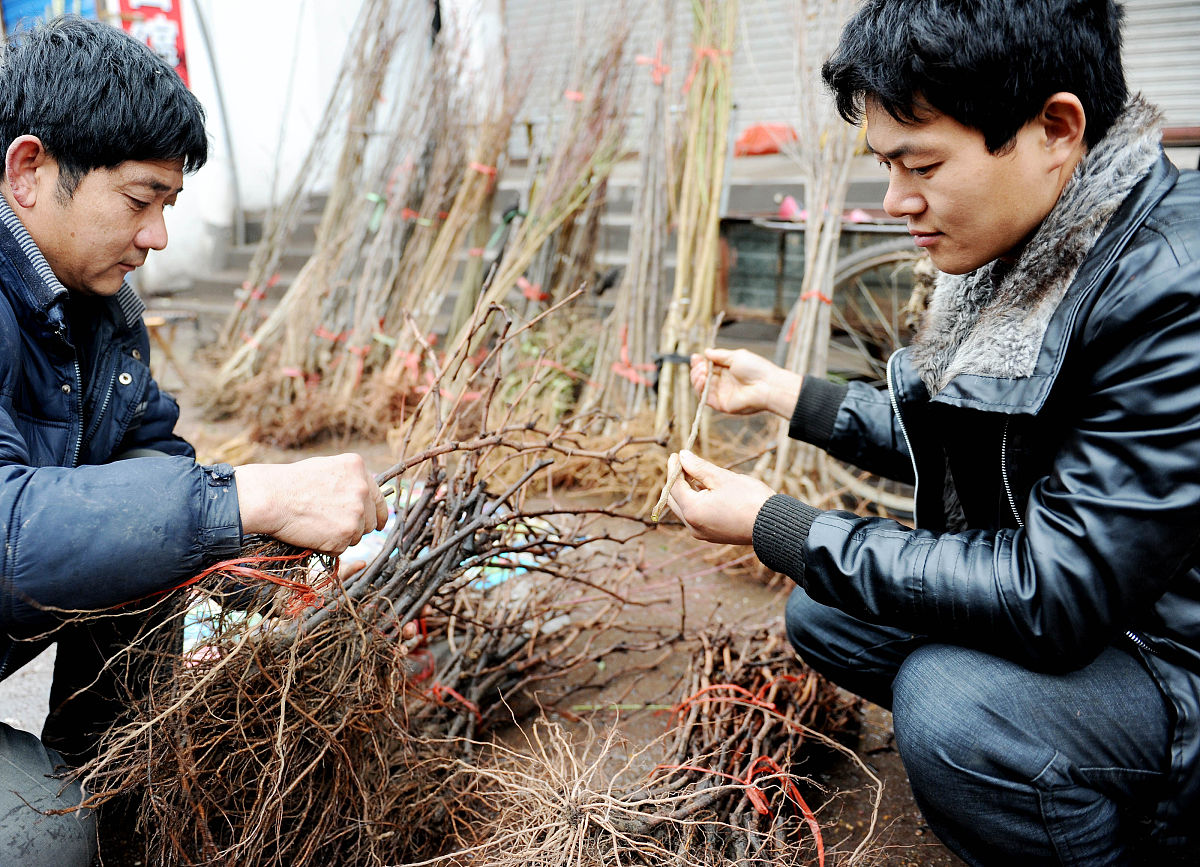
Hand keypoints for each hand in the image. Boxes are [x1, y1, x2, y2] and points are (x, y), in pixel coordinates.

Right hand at [235, 454, 386, 554]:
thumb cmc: (290, 483)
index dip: (379, 514)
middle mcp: (362, 489)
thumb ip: (348, 480)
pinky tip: (312, 533)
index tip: (379, 524)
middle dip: (355, 527)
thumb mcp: (326, 468)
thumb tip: (363, 495)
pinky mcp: (345, 534)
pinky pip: (341, 548)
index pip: (378, 497)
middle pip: (370, 520)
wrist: (271, 498)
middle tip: (331, 525)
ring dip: (340, 537)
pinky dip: (327, 546)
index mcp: (358, 468)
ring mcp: (356, 512)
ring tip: (316, 525)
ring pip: (357, 536)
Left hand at [666, 450, 774, 544]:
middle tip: (682, 463)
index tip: (676, 454)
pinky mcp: (712, 536)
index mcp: (693, 511)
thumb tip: (683, 456)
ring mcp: (702, 533)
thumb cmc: (750, 500)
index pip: (674, 486)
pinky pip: (696, 517)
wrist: (773, 525)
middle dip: (676, 481)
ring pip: (684, 509)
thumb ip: (699, 467)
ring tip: (693, 473)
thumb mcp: (722, 478)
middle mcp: (693, 526)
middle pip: (675, 500)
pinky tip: (703, 489)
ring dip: (686, 492)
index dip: (674, 468)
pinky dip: (695, 502)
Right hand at [690, 348, 801, 417]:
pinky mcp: (721, 405)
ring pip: (701, 388)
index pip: (708, 367)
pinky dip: (700, 388)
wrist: (768, 385)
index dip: (700, 362)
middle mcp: (723, 382)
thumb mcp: (736, 356)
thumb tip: (706, 351)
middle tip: (700, 365)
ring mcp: (721, 394)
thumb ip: (720, 355)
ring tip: (702, 371)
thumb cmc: (756, 369)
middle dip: (697, 369)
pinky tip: (702, 379)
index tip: (696, 357)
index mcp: (727, 370)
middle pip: (702, 377)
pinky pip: (705, 398)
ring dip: (696, 378)